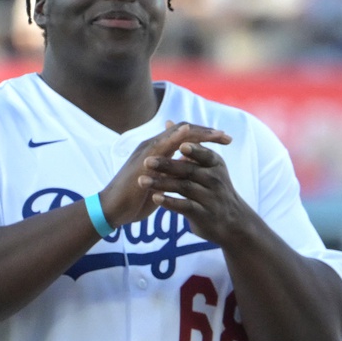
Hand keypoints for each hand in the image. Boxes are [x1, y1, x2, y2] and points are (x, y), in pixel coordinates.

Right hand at [98, 123, 230, 228]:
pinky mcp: (142, 160)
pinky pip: (160, 145)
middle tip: (227, 137)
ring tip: (218, 135)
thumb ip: (172, 171)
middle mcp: (153, 146)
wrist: (114, 209)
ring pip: (175, 134)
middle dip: (207, 132)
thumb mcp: (161, 181)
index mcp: (159, 151)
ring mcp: (147, 151)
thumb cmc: (137, 196)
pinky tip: (188, 133)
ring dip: (198, 133)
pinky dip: (175, 137)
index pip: (184, 137)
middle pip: (183, 131)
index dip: (205, 137)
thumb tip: (188, 166)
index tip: (225, 141)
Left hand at [147, 132, 249, 242]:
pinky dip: (171, 203)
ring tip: (142, 181)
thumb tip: (169, 122)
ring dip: (162, 184)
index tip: (179, 145)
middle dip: (167, 165)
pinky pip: (186, 207)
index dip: (192, 150)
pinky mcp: (204, 215)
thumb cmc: (213, 189)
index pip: (204, 154)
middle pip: (189, 170)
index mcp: (215, 164)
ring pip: (184, 188)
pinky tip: (156, 199)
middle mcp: (215, 180)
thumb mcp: (206, 166)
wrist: (232, 223)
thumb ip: (187, 146)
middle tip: (147, 162)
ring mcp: (210, 198)